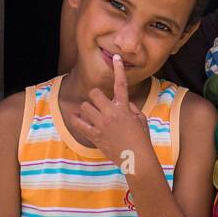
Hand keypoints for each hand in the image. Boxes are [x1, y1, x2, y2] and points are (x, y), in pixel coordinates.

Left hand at [76, 54, 150, 168]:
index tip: (116, 58)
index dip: (119, 69)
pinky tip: (75, 117)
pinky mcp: (95, 135)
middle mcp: (111, 113)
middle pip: (94, 93)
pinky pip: (79, 123)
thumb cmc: (141, 140)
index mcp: (124, 108)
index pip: (121, 84)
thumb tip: (126, 102)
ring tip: (91, 114)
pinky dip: (76, 119)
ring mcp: (102, 124)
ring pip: (85, 107)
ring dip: (87, 109)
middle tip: (97, 102)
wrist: (136, 159)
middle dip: (94, 96)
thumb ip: (133, 108)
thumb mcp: (141, 120)